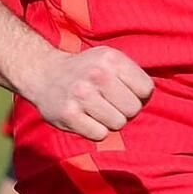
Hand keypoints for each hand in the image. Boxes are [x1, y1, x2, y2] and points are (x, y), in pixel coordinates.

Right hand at [19, 45, 153, 140]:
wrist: (44, 74)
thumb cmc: (85, 70)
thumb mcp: (108, 59)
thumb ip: (131, 74)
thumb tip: (148, 99)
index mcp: (111, 58)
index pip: (146, 89)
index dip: (138, 94)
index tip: (123, 91)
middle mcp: (96, 74)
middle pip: (133, 109)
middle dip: (124, 110)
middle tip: (108, 102)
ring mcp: (81, 95)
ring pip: (118, 124)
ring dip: (109, 121)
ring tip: (96, 109)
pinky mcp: (69, 114)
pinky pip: (100, 135)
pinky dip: (95, 130)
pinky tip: (85, 118)